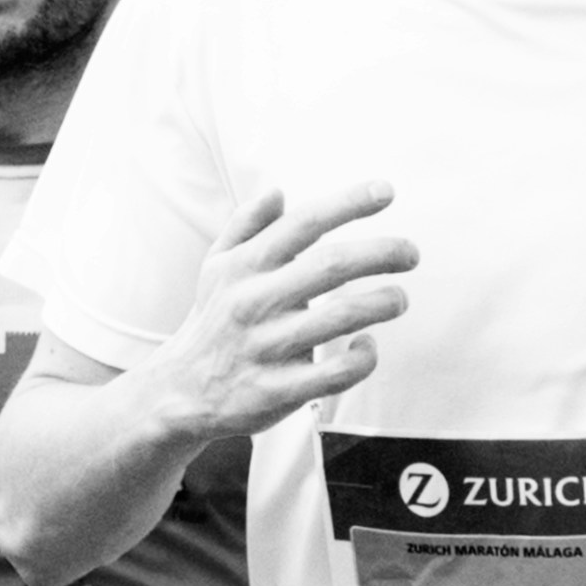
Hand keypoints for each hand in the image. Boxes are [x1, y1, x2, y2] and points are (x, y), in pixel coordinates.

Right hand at [140, 183, 420, 451]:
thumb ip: (245, 226)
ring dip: (383, 303)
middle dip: (382, 253)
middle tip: (410, 254)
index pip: (303, 224)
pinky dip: (362, 358)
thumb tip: (276, 192)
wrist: (176, 393)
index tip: (385, 192)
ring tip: (397, 299)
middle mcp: (254, 303)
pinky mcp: (276, 390)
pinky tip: (366, 347)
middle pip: (331, 266)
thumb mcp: (216, 268)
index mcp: (244, 268)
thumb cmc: (212, 323)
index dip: (349, 203)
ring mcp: (266, 348)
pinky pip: (335, 374)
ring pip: (340, 318)